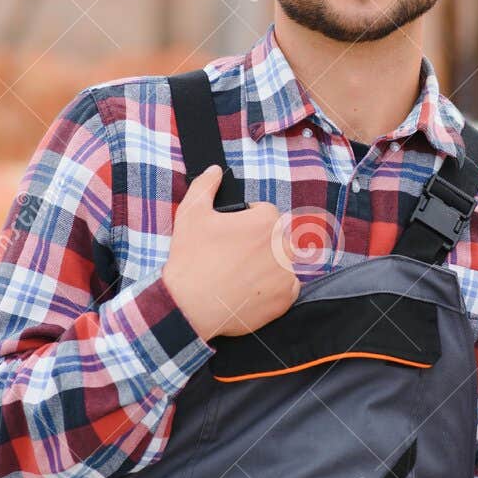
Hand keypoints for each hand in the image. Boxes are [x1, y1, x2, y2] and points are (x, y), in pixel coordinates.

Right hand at [162, 165, 299, 338]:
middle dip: (260, 243)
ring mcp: (287, 273)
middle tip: (234, 257)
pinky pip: (288, 287)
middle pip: (277, 237)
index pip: (265, 213)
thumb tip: (216, 170)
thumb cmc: (191, 259)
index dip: (246, 222)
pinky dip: (274, 289)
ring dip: (269, 265)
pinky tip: (251, 291)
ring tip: (241, 275)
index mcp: (266, 221)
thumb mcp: (191, 214)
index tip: (231, 237)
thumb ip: (205, 186)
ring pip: (283, 261)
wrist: (188, 307)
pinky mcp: (286, 297)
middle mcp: (283, 245)